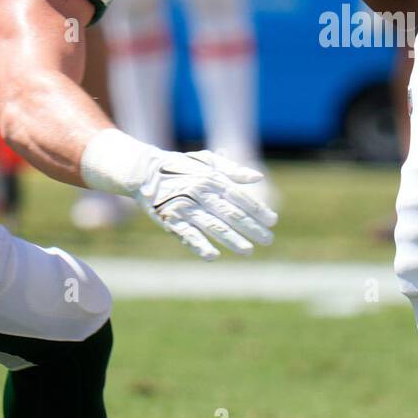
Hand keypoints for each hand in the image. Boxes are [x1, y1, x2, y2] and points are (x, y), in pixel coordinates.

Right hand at [136, 150, 276, 258]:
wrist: (144, 171)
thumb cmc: (181, 167)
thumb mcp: (207, 161)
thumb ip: (233, 170)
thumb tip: (258, 177)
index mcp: (213, 179)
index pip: (241, 197)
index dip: (258, 210)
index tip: (273, 221)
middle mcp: (202, 193)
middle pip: (232, 214)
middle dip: (252, 228)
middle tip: (268, 240)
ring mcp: (186, 207)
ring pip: (214, 226)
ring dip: (232, 240)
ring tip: (248, 251)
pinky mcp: (171, 220)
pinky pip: (187, 235)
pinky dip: (199, 246)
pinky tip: (213, 256)